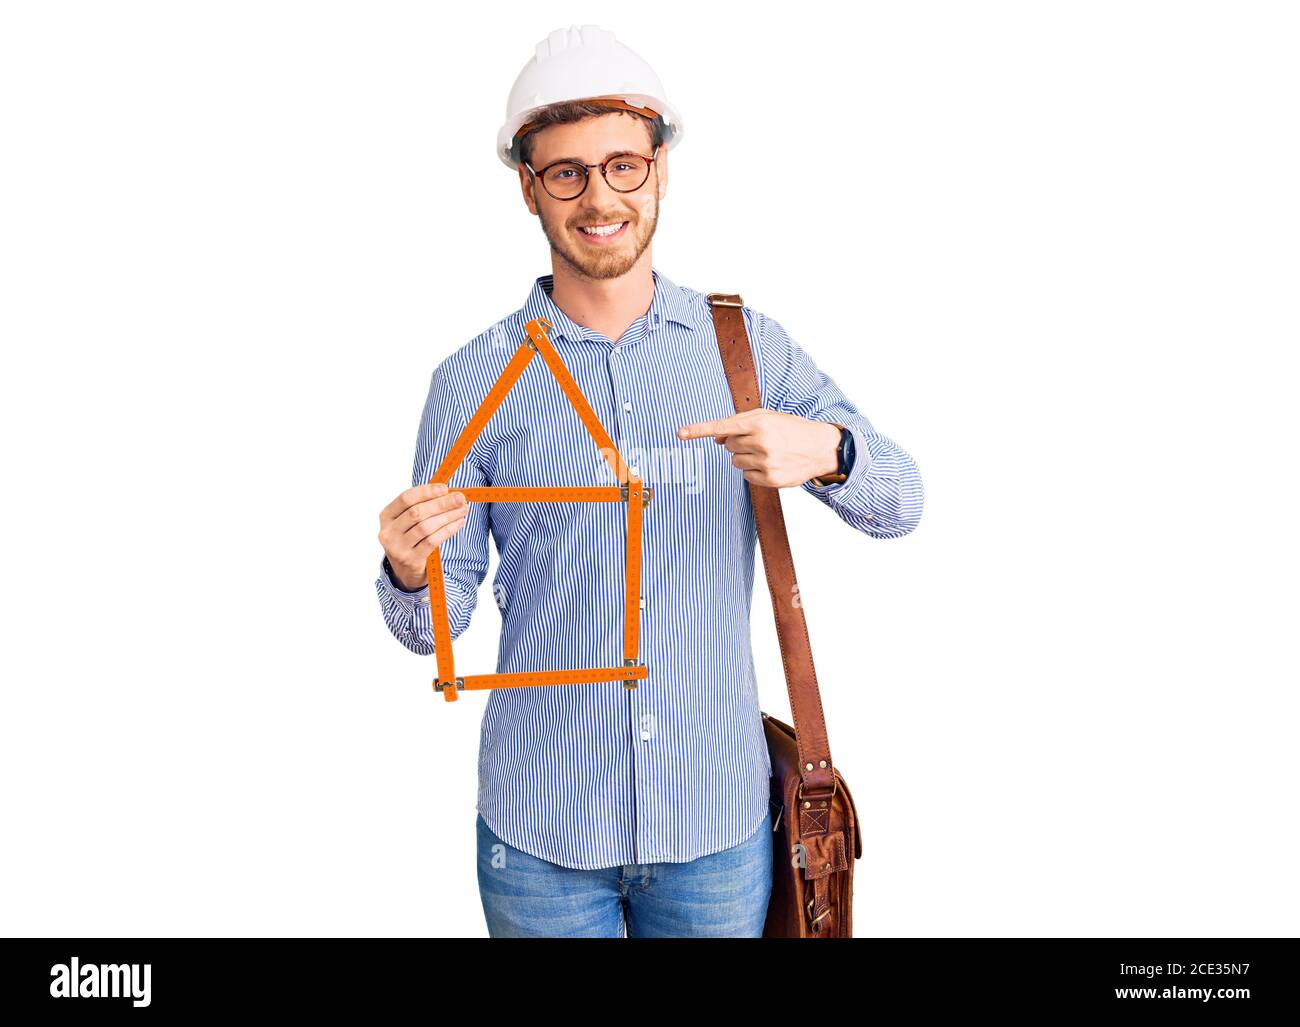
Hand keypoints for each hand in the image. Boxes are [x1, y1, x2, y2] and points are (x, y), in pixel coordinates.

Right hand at [377, 483, 470, 589]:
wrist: (405, 572)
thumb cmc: (411, 540)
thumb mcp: (409, 522)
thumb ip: (423, 506)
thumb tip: (449, 492)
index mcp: (386, 516)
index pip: (406, 498)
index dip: (427, 492)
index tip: (445, 488)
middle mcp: (388, 532)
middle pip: (417, 512)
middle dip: (441, 503)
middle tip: (460, 498)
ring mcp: (398, 547)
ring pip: (426, 527)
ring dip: (448, 516)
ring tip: (463, 510)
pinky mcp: (410, 560)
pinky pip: (432, 541)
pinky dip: (448, 530)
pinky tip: (459, 523)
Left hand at [677, 410, 841, 487]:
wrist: (820, 448)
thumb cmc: (791, 429)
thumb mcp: (769, 417)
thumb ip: (740, 423)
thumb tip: (716, 439)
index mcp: (759, 423)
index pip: (722, 426)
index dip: (699, 430)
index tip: (681, 433)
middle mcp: (761, 442)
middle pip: (728, 446)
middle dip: (738, 443)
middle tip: (758, 440)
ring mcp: (765, 462)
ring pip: (735, 462)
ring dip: (745, 458)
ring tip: (767, 452)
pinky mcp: (770, 479)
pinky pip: (746, 476)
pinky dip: (754, 471)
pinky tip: (771, 464)